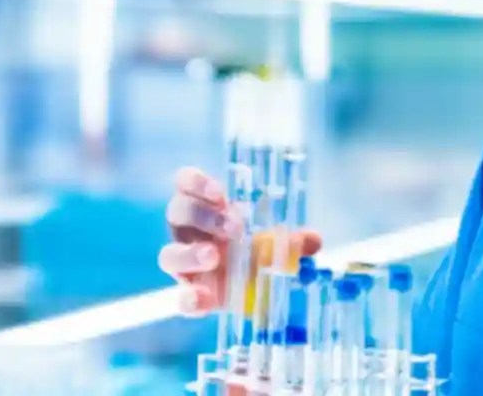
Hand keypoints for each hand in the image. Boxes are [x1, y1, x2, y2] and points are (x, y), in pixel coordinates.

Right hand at [159, 167, 321, 315]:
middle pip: (179, 213)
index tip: (219, 192)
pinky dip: (188, 298)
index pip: (185, 183)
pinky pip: (180, 296)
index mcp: (205, 207)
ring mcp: (183, 263)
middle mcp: (187, 232)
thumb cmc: (255, 250)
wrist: (248, 289)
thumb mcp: (275, 241)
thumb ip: (293, 240)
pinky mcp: (188, 293)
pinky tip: (203, 298)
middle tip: (235, 227)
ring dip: (190, 253)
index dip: (195, 183)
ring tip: (214, 256)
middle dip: (204, 216)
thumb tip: (313, 240)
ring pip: (169, 254)